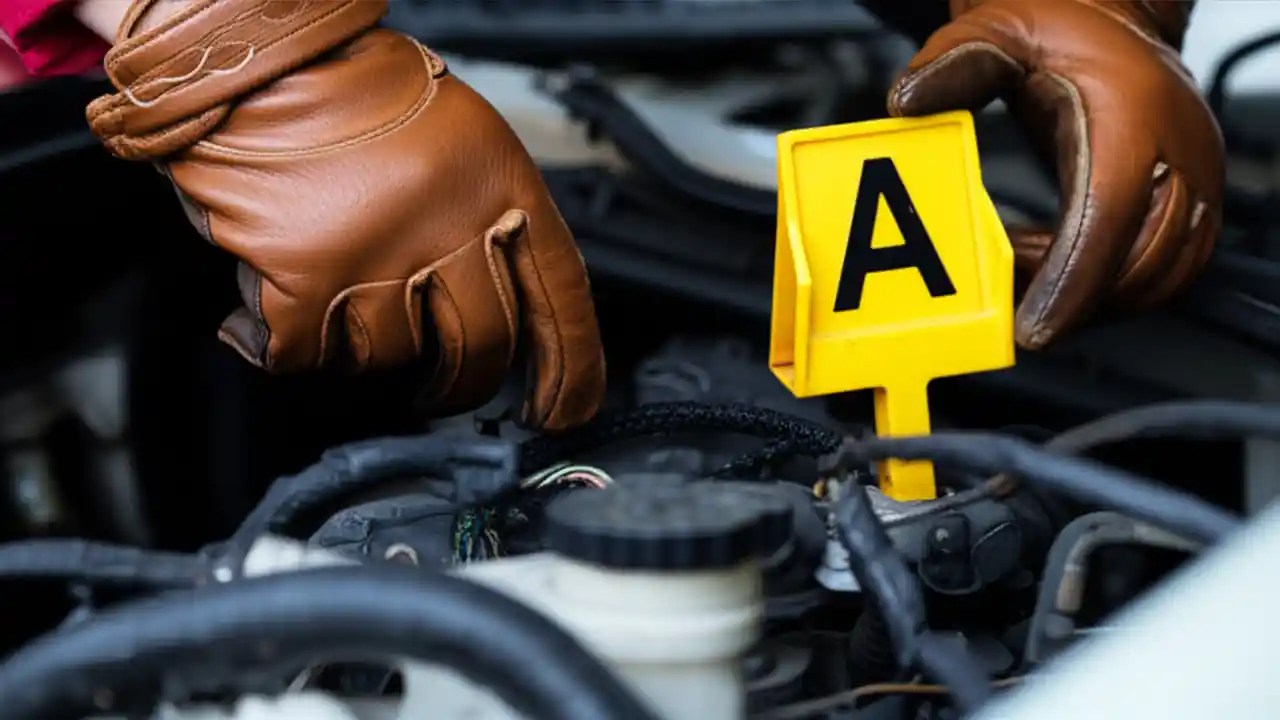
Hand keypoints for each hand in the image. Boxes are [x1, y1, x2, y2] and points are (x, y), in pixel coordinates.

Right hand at [85, 0, 603, 429]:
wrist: (257, 57)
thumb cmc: (351, 94)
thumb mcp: (462, 138)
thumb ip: (491, 217)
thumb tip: (514, 309)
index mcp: (500, 181)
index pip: (561, 295)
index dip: (570, 367)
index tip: (560, 409)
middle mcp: (450, 221)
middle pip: (482, 346)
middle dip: (461, 385)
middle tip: (442, 390)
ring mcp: (380, 252)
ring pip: (391, 354)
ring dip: (359, 343)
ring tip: (330, 289)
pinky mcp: (307, 276)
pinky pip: (306, 354)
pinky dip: (279, 345)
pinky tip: (266, 309)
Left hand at [887, 0, 1222, 348]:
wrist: (1109, 11)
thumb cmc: (1057, 23)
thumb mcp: (995, 32)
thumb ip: (952, 65)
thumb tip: (905, 100)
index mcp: (1132, 114)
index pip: (1109, 217)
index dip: (1072, 280)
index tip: (1033, 326)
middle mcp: (1178, 147)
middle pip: (1143, 260)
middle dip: (1079, 302)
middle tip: (1014, 313)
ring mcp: (1194, 173)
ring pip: (1163, 273)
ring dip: (1096, 297)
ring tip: (1024, 275)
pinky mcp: (1193, 192)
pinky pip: (1168, 265)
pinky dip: (1115, 285)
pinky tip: (1056, 267)